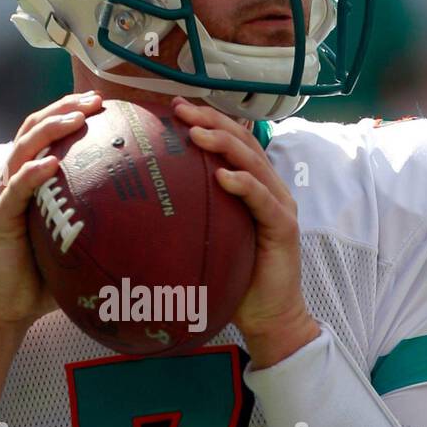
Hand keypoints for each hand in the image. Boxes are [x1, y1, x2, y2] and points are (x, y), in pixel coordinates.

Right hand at [0, 91, 103, 335]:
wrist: (4, 310)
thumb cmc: (42, 280)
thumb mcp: (75, 245)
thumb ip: (99, 227)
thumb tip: (151, 226)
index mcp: (29, 181)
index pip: (47, 133)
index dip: (71, 111)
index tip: (104, 103)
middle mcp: (12, 181)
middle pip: (33, 128)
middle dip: (64, 106)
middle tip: (96, 98)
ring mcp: (2, 196)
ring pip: (22, 149)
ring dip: (50, 128)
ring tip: (77, 117)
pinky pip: (15, 189)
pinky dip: (33, 173)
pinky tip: (52, 164)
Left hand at [171, 97, 317, 367]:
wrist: (269, 317)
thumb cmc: (234, 280)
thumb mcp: (206, 240)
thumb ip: (190, 217)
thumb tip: (141, 206)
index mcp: (253, 186)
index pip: (232, 142)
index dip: (207, 121)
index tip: (174, 108)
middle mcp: (269, 189)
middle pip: (243, 142)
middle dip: (211, 122)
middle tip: (180, 111)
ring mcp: (280, 206)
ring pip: (253, 163)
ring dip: (224, 145)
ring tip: (197, 135)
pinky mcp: (285, 228)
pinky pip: (263, 201)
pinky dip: (244, 185)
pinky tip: (224, 176)